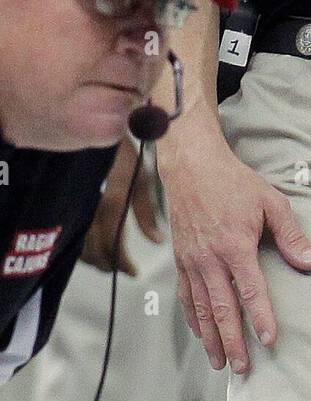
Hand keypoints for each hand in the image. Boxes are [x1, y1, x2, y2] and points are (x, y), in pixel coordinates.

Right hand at [80, 136, 163, 274]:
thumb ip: (147, 210)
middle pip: (95, 252)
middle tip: (121, 267)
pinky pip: (67, 233)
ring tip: (107, 259)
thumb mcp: (141, 175)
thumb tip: (158, 240)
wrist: (89, 128)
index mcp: (111, 204)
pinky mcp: (62, 204)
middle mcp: (89, 211)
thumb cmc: (121, 150)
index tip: (134, 272)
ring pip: (78, 246)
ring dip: (93, 258)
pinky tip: (88, 244)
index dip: (124, 263)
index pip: (115, 245)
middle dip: (109, 264)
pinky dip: (78, 245)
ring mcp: (73, 208)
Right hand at [160, 120, 310, 373]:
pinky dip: (193, 319)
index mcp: (235, 245)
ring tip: (221, 363)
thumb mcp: (271, 202)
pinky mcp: (181, 259)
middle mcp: (210, 259)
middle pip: (222, 309)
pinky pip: (186, 296)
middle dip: (233, 341)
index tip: (269, 341)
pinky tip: (202, 334)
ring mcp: (192, 261)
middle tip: (242, 369)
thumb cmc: (235, 182)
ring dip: (211, 338)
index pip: (251, 290)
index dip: (261, 317)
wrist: (192, 166)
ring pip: (202, 309)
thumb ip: (291, 235)